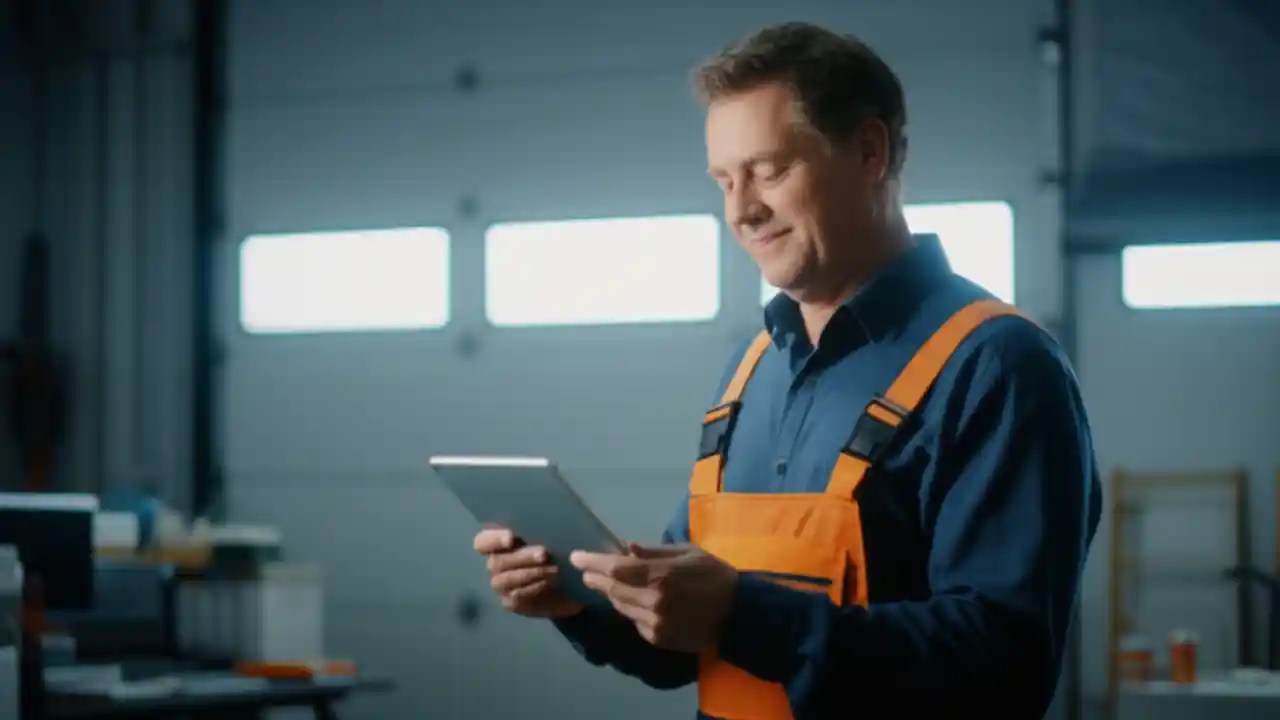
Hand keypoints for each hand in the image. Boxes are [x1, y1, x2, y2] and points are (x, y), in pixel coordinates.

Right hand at [473, 527, 583, 618]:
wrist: (570, 581)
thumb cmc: (555, 551)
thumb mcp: (549, 537)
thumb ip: (539, 531)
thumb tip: (543, 523)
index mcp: (497, 543)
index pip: (482, 542)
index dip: (493, 540)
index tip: (511, 538)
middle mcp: (495, 564)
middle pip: (497, 561)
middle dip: (522, 557)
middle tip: (543, 554)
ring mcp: (500, 585)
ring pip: (506, 579)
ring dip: (531, 573)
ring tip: (554, 569)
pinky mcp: (510, 602)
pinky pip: (516, 596)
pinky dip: (534, 588)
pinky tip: (550, 582)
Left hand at [571, 542, 736, 651]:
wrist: (738, 614)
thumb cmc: (714, 575)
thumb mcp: (687, 553)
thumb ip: (654, 552)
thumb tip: (625, 548)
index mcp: (661, 576)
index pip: (615, 568)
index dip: (592, 562)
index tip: (576, 556)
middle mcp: (653, 602)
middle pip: (612, 589)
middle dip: (595, 578)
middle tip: (585, 570)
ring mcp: (655, 623)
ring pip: (621, 606)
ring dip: (611, 593)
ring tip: (607, 582)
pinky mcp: (658, 638)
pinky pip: (634, 620)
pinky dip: (630, 608)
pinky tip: (633, 600)